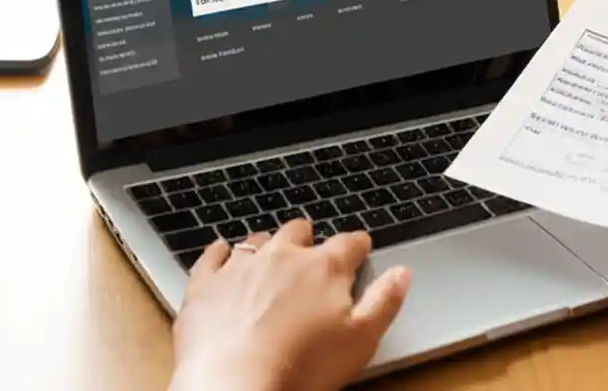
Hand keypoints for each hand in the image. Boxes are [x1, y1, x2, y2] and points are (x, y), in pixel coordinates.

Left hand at [170, 221, 410, 390]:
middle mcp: (283, 256)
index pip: (349, 243)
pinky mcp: (206, 284)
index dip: (358, 246)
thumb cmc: (302, 367)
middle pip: (300, 232)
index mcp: (324, 268)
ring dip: (267, 245)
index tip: (360, 249)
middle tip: (313, 255)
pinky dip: (220, 252)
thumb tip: (402, 274)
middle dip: (309, 239)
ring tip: (271, 259)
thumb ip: (385, 301)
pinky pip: (213, 255)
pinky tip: (223, 255)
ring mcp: (241, 266)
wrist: (237, 385)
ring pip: (258, 240)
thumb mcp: (362, 339)